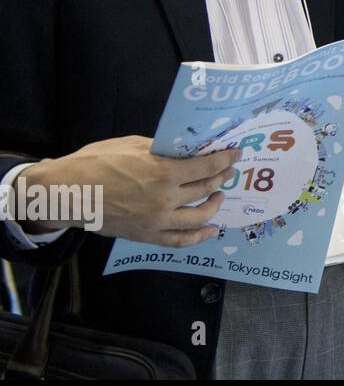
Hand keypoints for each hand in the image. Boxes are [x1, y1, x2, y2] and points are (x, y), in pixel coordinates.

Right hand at [20, 140, 240, 246]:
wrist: (67, 193)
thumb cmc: (96, 162)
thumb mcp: (133, 145)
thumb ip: (163, 149)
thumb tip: (185, 149)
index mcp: (164, 173)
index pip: (207, 167)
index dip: (225, 160)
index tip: (235, 154)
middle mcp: (165, 200)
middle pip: (206, 189)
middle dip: (222, 178)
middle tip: (228, 170)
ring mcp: (157, 221)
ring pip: (199, 217)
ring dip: (215, 205)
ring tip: (219, 196)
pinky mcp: (147, 236)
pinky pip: (180, 241)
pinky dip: (199, 237)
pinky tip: (210, 230)